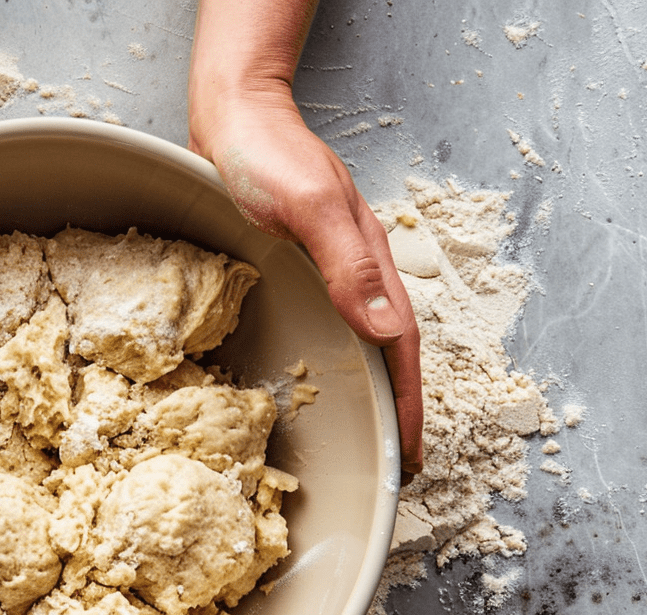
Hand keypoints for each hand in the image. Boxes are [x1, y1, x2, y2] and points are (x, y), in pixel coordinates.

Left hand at [188, 0, 422, 481]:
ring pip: (362, 341)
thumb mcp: (308, 208)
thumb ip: (348, 265)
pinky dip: (338, 358)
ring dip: (372, 389)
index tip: (410, 459)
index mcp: (367, 264)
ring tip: (370, 435)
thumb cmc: (268, 155)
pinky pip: (331, 324)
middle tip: (397, 466)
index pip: (399, 350)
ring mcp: (330, 269)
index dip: (408, 407)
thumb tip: (383, 328)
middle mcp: (356, 271)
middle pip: (388, 352)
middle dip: (399, 411)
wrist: (236, 116)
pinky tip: (324, 373)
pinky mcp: (301, 265)